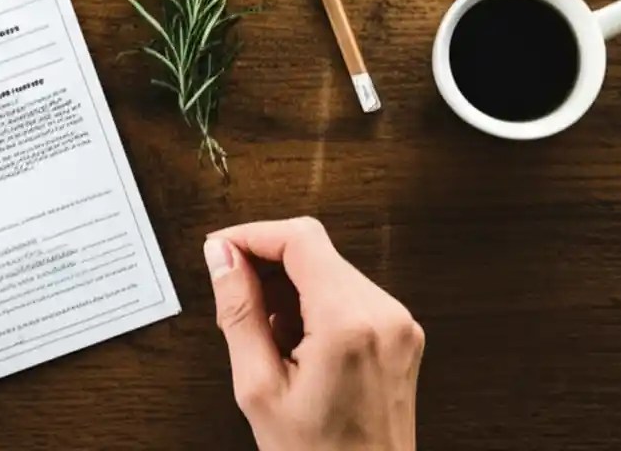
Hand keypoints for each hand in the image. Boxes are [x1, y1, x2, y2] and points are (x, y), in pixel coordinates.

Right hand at [204, 218, 423, 450]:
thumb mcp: (258, 386)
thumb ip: (239, 312)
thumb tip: (221, 256)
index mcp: (349, 324)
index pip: (299, 239)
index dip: (252, 235)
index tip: (220, 250)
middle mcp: (384, 315)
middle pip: (315, 250)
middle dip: (267, 265)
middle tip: (234, 301)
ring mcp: (398, 324)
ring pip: (329, 270)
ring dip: (289, 288)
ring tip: (269, 339)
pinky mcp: (400, 334)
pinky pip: (349, 295)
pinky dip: (314, 305)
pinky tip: (296, 345)